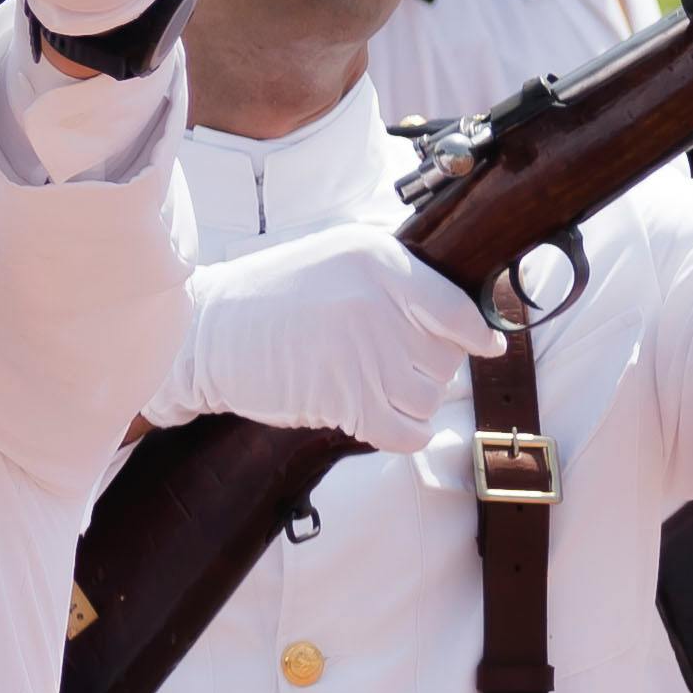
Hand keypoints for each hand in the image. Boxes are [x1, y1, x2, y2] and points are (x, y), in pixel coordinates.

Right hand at [165, 227, 501, 451]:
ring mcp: (363, 352)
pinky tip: (389, 423)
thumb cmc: (268, 297)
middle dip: (425, 368)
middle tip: (391, 365)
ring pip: (429, 396)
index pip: (455, 306)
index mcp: (377, 259)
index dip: (476, 333)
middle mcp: (378, 302)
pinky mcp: (346, 399)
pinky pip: (408, 431)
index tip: (487, 345)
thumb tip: (455, 318)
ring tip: (376, 389)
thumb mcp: (335, 258)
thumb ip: (391, 279)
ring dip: (411, 402)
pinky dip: (407, 434)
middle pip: (444, 357)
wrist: (205, 330)